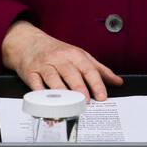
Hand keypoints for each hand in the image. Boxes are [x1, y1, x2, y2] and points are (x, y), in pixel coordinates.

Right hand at [1, 20, 123, 101]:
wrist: (28, 42)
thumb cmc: (57, 52)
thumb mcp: (80, 56)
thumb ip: (99, 70)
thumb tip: (118, 82)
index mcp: (74, 54)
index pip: (88, 69)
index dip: (96, 83)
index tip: (102, 96)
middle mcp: (59, 58)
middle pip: (71, 73)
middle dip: (79, 88)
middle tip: (86, 101)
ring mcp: (44, 65)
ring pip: (53, 78)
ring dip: (61, 92)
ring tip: (69, 104)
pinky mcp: (30, 72)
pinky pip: (35, 83)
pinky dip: (40, 94)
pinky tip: (46, 103)